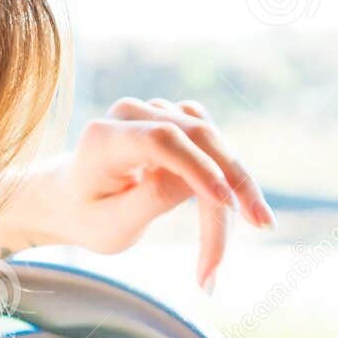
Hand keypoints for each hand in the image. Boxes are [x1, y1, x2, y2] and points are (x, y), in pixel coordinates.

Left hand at [8, 97, 275, 291]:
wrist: (73, 200)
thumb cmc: (88, 216)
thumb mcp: (111, 224)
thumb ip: (150, 199)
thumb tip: (200, 180)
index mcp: (104, 137)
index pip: (162, 140)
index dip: (199, 168)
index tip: (227, 204)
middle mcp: (132, 113)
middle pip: (198, 137)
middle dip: (235, 182)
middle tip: (265, 225)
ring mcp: (156, 111)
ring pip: (214, 142)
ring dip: (238, 182)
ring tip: (257, 224)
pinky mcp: (177, 120)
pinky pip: (214, 145)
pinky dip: (229, 175)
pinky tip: (239, 206)